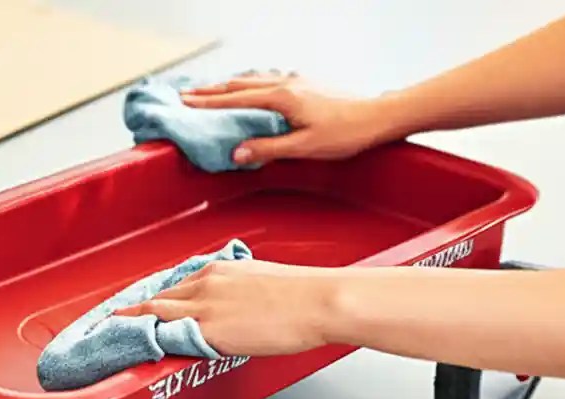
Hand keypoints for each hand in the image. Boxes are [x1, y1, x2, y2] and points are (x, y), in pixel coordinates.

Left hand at [113, 259, 337, 356]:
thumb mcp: (262, 282)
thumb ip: (239, 292)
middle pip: (158, 297)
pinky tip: (131, 346)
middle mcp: (205, 283)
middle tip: (114, 319)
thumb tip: (236, 306)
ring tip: (110, 332)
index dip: (156, 297)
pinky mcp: (208, 330)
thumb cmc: (301, 295)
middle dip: (134, 309)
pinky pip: (167, 335)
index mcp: (219, 270)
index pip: (177, 284)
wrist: (317, 301)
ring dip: (131, 322)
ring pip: (155, 312)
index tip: (142, 304)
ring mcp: (204, 306)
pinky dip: (146, 338)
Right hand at [181, 73, 400, 163]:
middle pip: (240, 85)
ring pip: (253, 80)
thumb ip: (267, 148)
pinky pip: (268, 81)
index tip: (186, 103)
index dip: (208, 103)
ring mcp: (296, 82)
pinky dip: (249, 84)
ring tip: (211, 91)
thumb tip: (236, 152)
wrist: (378, 117)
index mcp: (281, 98)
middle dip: (211, 91)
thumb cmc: (345, 134)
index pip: (236, 100)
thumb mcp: (303, 147)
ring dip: (229, 86)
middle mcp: (286, 84)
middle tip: (187, 94)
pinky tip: (250, 89)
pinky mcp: (306, 85)